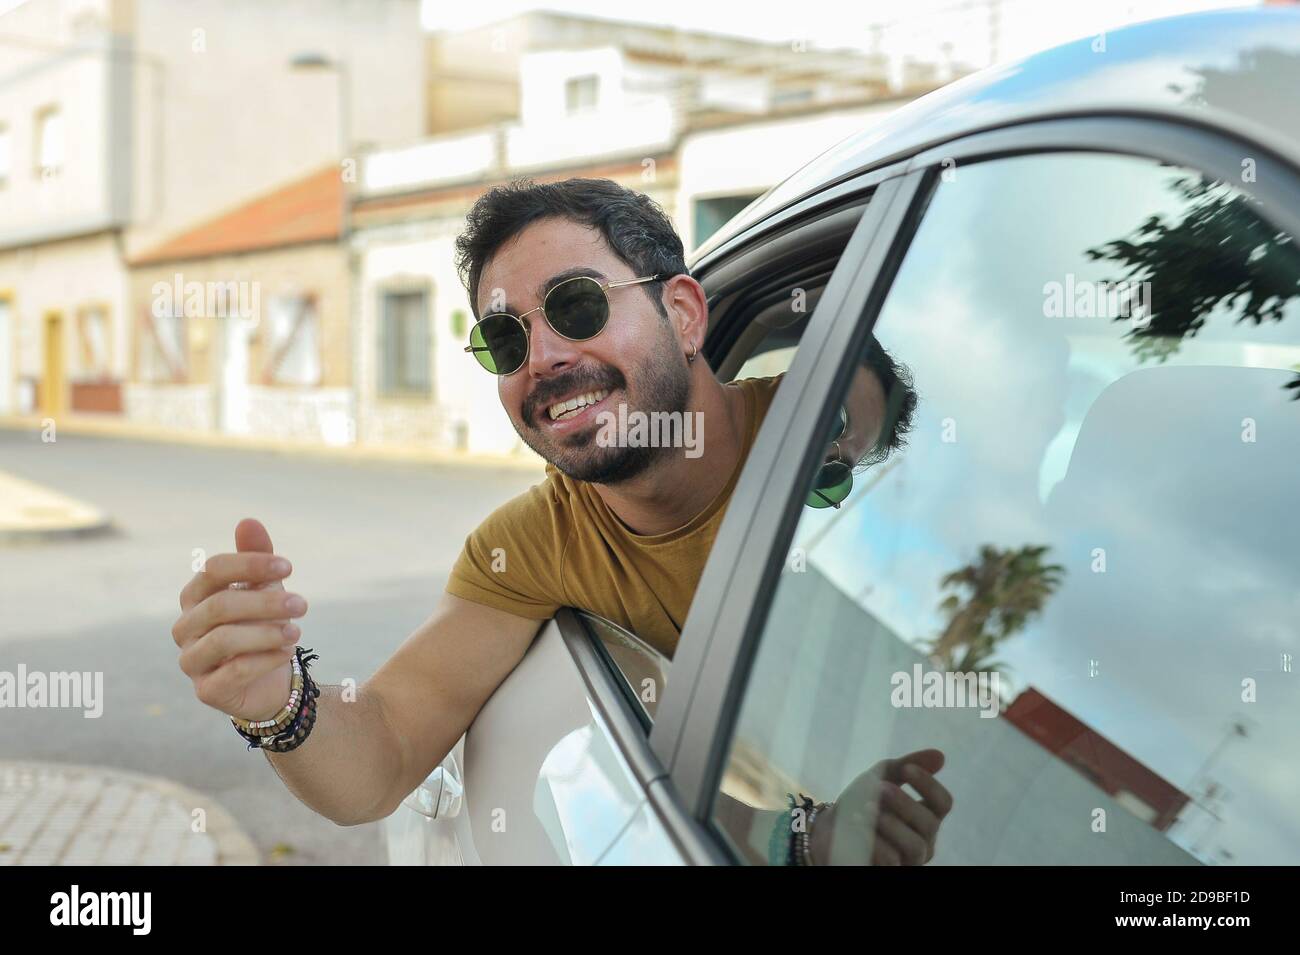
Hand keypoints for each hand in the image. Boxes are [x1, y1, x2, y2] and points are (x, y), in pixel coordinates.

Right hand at [172, 517, 307, 721]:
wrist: (269, 680)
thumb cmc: (261, 624)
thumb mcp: (264, 588)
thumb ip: (256, 557)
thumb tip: (248, 521)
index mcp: (194, 596)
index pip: (213, 570)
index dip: (250, 564)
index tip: (288, 566)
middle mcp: (185, 627)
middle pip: (220, 605)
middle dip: (266, 602)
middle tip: (302, 604)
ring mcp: (192, 661)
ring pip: (223, 639)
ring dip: (267, 632)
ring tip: (297, 631)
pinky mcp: (206, 691)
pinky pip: (234, 672)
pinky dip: (266, 659)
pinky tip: (288, 652)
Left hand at [810, 748, 951, 864]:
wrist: (828, 827)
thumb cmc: (859, 802)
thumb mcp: (880, 778)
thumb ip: (906, 766)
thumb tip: (940, 755)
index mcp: (926, 816)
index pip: (943, 803)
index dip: (929, 784)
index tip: (906, 769)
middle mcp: (923, 840)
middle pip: (930, 823)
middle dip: (904, 802)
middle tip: (879, 788)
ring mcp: (909, 860)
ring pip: (915, 845)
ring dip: (889, 823)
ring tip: (865, 809)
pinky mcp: (890, 870)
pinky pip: (891, 859)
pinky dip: (874, 841)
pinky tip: (858, 827)